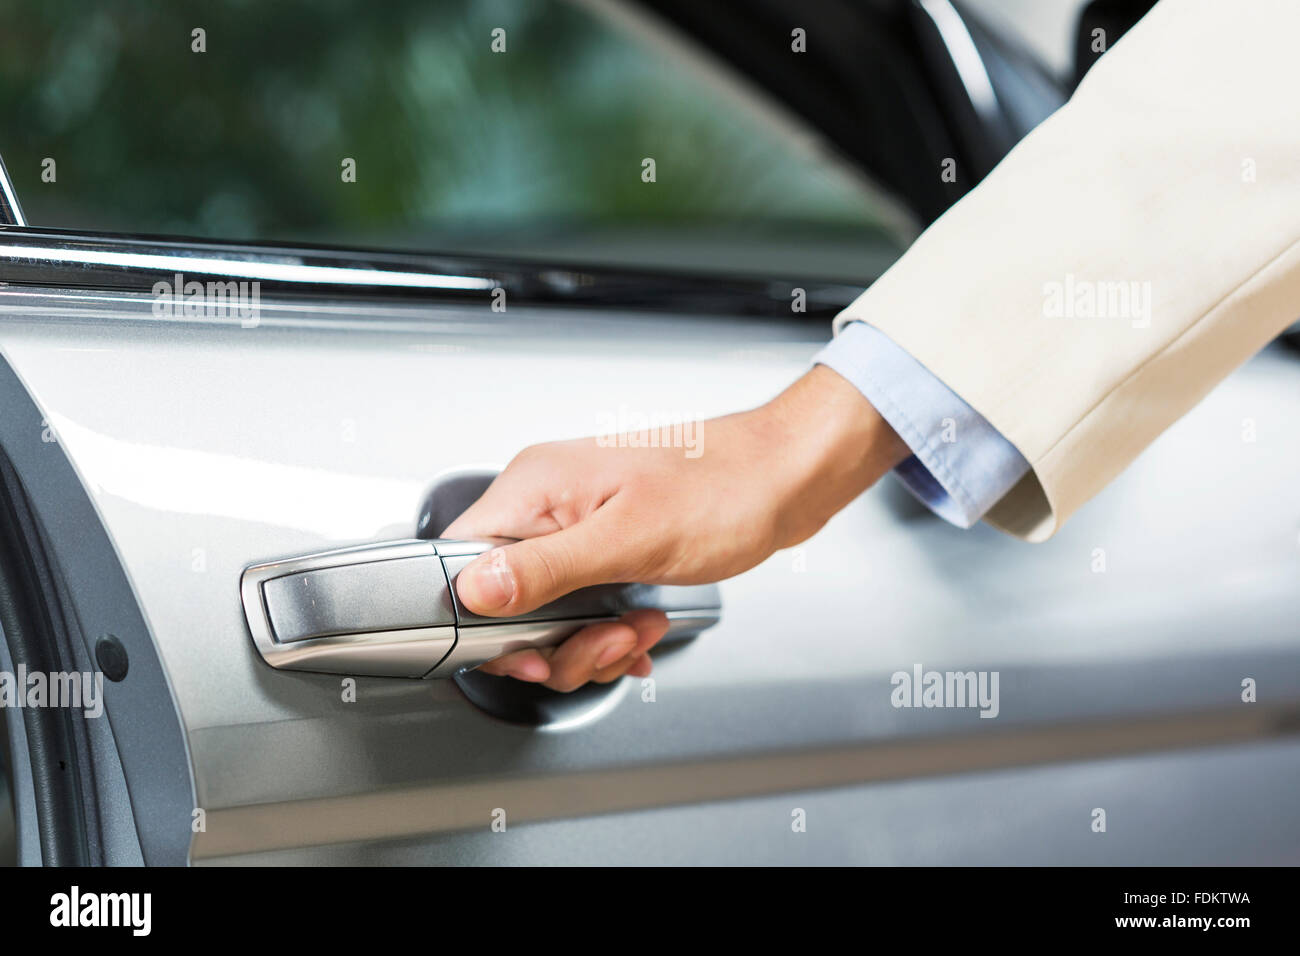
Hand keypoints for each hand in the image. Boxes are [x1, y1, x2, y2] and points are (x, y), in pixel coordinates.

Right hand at [441, 365, 907, 690]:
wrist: (783, 477)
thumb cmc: (723, 489)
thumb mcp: (629, 540)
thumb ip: (544, 569)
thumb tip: (472, 590)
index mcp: (535, 487)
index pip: (459, 560)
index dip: (484, 619)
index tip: (530, 649)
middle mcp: (547, 501)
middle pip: (503, 598)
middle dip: (556, 639)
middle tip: (603, 641)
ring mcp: (576, 522)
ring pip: (546, 611)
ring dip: (591, 638)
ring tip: (636, 628)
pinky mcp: (605, 542)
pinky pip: (581, 603)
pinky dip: (607, 628)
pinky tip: (639, 629)